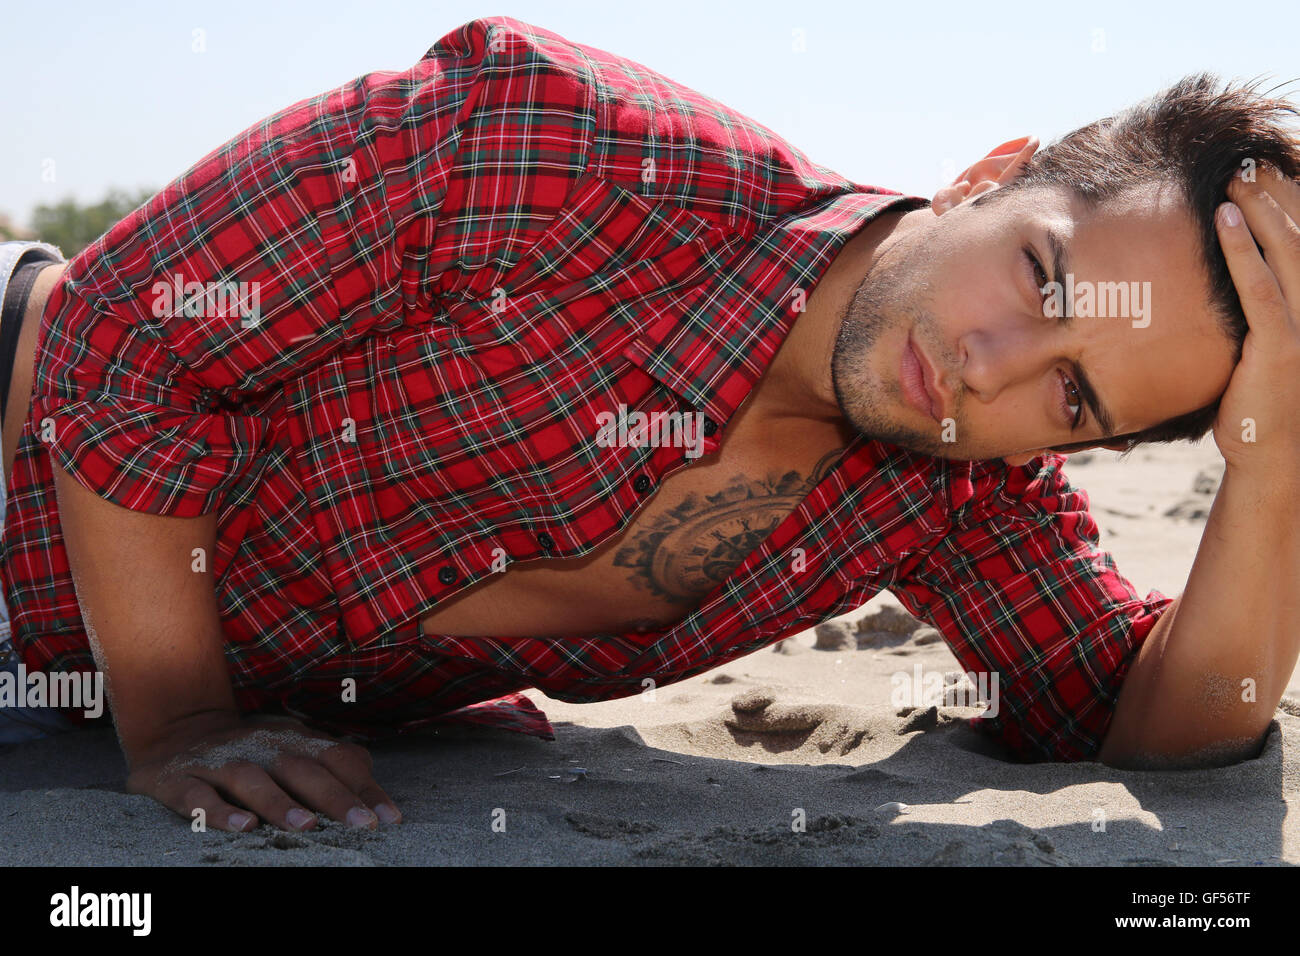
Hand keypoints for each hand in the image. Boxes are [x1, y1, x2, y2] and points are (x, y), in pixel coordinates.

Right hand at [125, 711, 400, 831]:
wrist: (177, 728)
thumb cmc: (254, 751)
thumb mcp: (297, 750)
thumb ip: (338, 772)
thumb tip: (384, 807)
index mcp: (295, 740)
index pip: (337, 758)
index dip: (364, 787)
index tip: (388, 819)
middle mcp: (262, 746)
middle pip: (302, 768)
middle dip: (335, 797)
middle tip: (362, 825)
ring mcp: (220, 762)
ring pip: (252, 780)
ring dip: (281, 803)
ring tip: (307, 827)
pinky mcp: (180, 780)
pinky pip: (198, 797)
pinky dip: (219, 812)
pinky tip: (243, 828)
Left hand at [1212, 162, 1299, 469]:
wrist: (1272, 454)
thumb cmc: (1258, 400)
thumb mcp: (1261, 346)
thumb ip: (1253, 309)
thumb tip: (1224, 279)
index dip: (1292, 205)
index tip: (1267, 172)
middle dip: (1277, 196)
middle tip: (1246, 163)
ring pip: (1285, 254)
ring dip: (1259, 211)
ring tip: (1233, 178)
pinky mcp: (1280, 347)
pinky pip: (1259, 288)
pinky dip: (1240, 250)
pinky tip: (1221, 219)